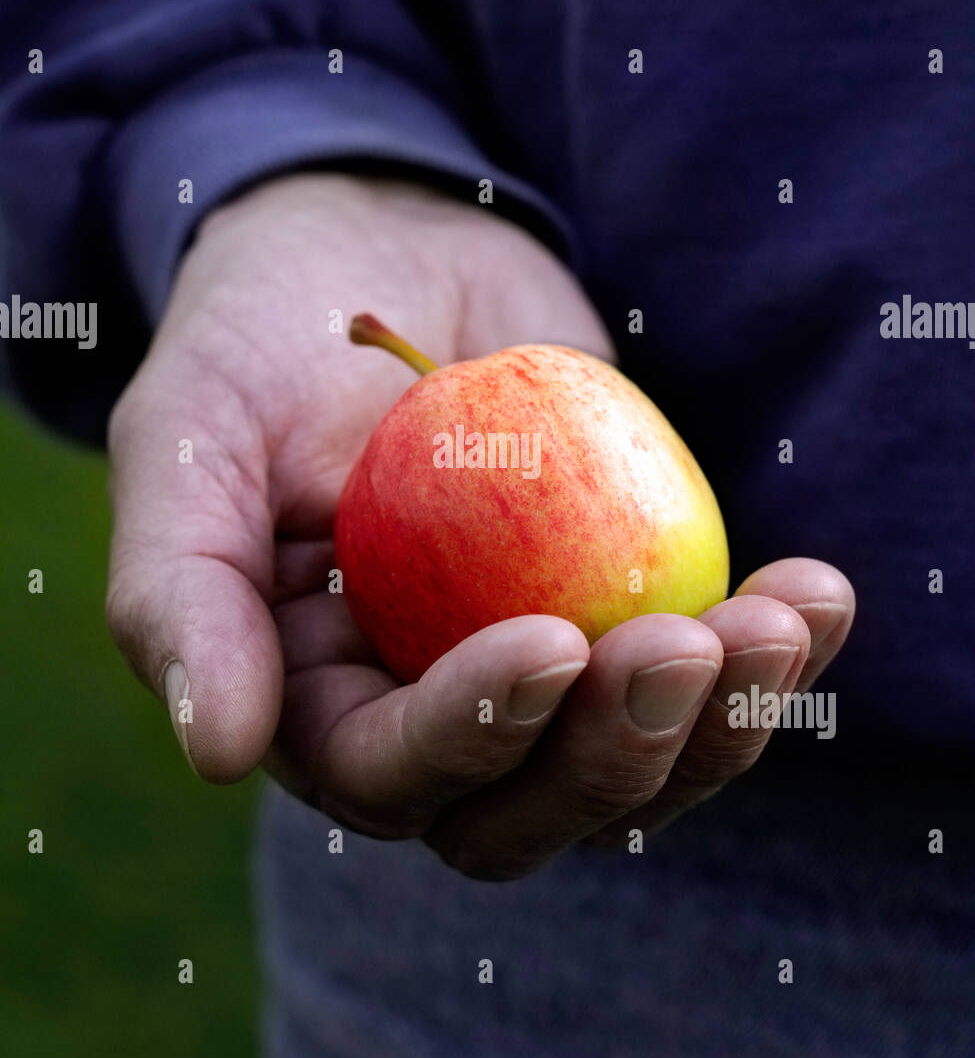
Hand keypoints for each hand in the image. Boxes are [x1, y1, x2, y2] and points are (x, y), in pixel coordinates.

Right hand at [106, 172, 853, 879]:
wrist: (377, 250)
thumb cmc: (259, 340)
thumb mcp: (186, 441)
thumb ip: (181, 591)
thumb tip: (221, 750)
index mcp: (319, 704)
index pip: (392, 773)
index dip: (472, 734)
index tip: (548, 643)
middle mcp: (432, 712)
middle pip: (529, 807)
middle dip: (613, 752)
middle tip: (681, 646)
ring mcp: (540, 664)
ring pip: (633, 763)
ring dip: (717, 720)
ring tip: (776, 622)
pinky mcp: (622, 606)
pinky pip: (704, 672)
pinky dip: (768, 650)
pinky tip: (813, 593)